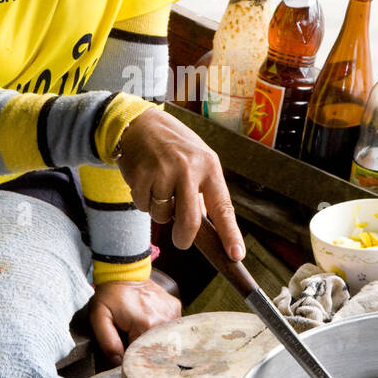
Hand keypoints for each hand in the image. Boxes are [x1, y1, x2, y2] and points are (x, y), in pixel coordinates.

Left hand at [88, 279, 181, 366]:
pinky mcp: (175, 308)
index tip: (122, 345)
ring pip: (163, 339)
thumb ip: (107, 342)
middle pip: (153, 348)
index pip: (141, 354)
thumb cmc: (110, 295)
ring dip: (151, 337)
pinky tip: (149, 319)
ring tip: (140, 325)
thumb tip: (118, 362)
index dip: (130, 354)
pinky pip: (169, 328)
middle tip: (130, 334)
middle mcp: (164, 320)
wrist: (124, 272)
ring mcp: (172, 313)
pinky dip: (160, 328)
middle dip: (141, 346)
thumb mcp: (99, 317)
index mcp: (146, 324)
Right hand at [115, 107, 244, 260]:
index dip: (230, 234)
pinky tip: (145, 181)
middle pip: (190, 220)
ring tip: (158, 187)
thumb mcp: (197, 161)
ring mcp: (164, 170)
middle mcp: (189, 168)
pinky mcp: (141, 174)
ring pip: (162, 215)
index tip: (236, 254)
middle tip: (181, 242)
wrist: (141, 123)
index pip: (223, 207)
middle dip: (184, 238)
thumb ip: (204, 192)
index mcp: (209, 166)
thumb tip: (208, 227)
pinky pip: (143, 206)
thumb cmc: (173, 147)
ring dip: (159, 211)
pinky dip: (143, 201)